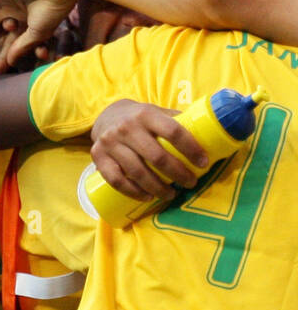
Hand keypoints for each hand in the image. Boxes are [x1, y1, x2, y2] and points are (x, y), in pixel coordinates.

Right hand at [90, 100, 209, 200]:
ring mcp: (110, 143)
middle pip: (157, 157)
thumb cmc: (140, 119)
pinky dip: (134, 192)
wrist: (106, 116)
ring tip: (171, 194)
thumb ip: (177, 122)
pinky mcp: (98, 157)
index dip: (191, 148)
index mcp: (146, 114)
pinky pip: (117, 180)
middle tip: (190, 183)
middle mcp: (127, 127)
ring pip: (137, 172)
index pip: (173, 132)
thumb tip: (211, 134)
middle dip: (178, 174)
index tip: (203, 163)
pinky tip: (147, 196)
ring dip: (158, 188)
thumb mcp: (157, 113)